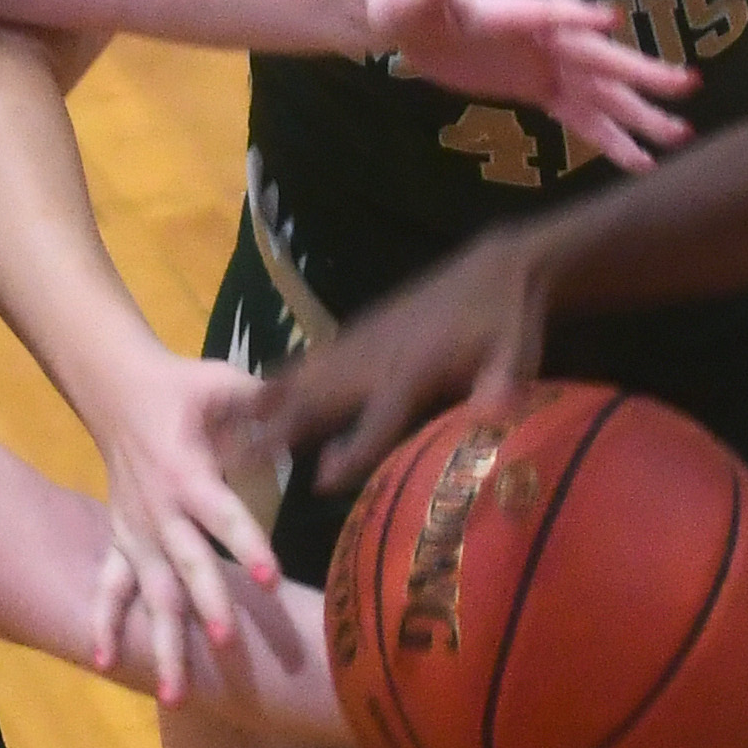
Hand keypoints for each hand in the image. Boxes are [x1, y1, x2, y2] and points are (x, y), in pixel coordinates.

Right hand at [85, 348, 280, 704]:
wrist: (116, 388)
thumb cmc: (182, 388)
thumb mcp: (224, 382)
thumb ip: (265, 399)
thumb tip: (311, 402)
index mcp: (186, 473)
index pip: (223, 515)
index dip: (248, 545)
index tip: (271, 579)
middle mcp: (159, 511)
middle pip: (187, 567)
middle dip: (209, 607)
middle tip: (229, 646)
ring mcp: (136, 532)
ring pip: (150, 595)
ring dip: (162, 642)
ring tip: (175, 692)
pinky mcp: (121, 540)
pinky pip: (110, 587)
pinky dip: (103, 623)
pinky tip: (104, 662)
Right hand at [232, 228, 553, 493]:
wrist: (497, 265)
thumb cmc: (510, 322)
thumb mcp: (517, 355)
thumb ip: (502, 384)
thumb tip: (496, 411)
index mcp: (416, 371)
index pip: (378, 420)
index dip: (352, 452)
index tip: (320, 481)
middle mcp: (379, 357)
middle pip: (323, 397)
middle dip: (282, 427)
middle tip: (238, 454)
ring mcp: (365, 340)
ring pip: (309, 375)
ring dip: (271, 402)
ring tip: (229, 427)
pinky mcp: (362, 329)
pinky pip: (315, 358)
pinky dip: (285, 376)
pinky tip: (261, 391)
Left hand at [383, 0, 696, 170]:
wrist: (411, 18)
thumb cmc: (412, 0)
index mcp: (518, 12)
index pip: (551, 15)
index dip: (579, 17)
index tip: (615, 21)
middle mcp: (545, 38)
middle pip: (598, 59)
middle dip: (640, 73)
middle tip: (686, 85)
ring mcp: (548, 66)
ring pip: (602, 96)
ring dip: (640, 115)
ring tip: (682, 138)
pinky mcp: (542, 90)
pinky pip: (583, 119)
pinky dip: (611, 140)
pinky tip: (642, 163)